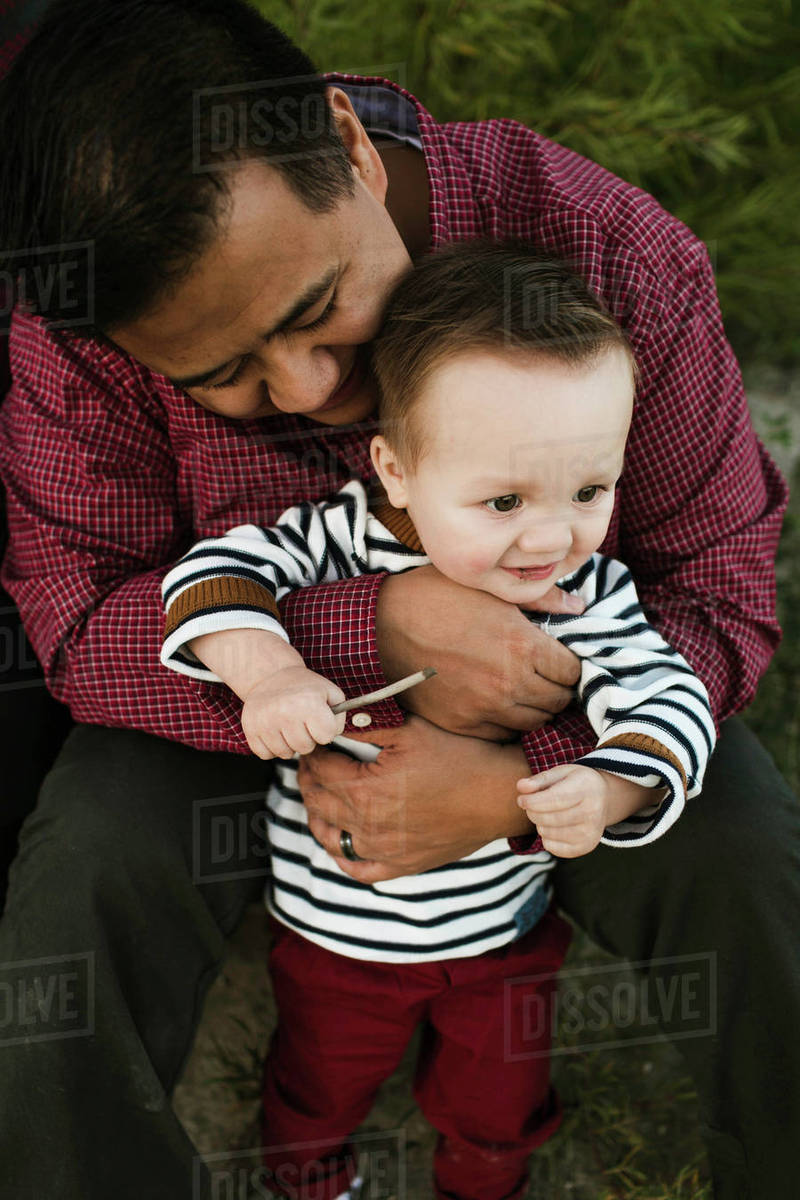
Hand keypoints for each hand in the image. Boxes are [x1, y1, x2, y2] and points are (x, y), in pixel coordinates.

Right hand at [241, 667, 344, 758]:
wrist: (271, 676)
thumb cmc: (303, 687)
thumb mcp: (330, 693)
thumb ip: (339, 715)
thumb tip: (332, 734)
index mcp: (308, 702)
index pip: (326, 737)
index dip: (326, 730)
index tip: (319, 720)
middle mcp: (285, 713)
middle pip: (305, 747)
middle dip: (307, 738)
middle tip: (302, 722)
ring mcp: (265, 722)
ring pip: (285, 754)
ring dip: (289, 744)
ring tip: (287, 725)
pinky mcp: (250, 729)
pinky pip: (266, 754)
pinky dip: (271, 747)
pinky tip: (274, 730)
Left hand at [296, 714, 532, 882]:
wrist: (499, 793)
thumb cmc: (458, 755)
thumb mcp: (410, 730)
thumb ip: (366, 724)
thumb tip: (333, 717)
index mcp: (366, 789)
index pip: (319, 770)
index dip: (312, 753)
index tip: (315, 742)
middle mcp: (368, 825)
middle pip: (318, 801)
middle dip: (309, 778)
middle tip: (313, 763)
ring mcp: (383, 850)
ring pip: (329, 837)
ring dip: (317, 813)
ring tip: (320, 795)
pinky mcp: (400, 865)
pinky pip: (357, 868)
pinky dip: (342, 853)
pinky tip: (342, 836)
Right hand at [376, 564, 583, 739]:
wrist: (381, 627)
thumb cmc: (435, 597)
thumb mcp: (489, 587)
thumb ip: (539, 597)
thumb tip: (578, 606)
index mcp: (523, 647)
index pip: (572, 671)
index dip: (570, 664)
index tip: (560, 658)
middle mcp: (510, 684)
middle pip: (558, 701)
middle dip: (558, 688)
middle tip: (546, 675)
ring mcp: (485, 709)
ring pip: (534, 723)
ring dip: (536, 707)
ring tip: (525, 689)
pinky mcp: (462, 724)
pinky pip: (503, 734)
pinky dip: (508, 722)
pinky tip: (499, 703)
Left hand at [516, 764, 655, 857]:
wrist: (604, 798)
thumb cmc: (576, 783)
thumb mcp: (561, 773)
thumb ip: (539, 780)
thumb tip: (521, 787)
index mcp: (586, 788)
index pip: (554, 800)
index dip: (532, 802)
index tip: (521, 800)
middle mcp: (592, 812)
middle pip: (548, 818)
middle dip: (532, 812)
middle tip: (533, 805)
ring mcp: (591, 832)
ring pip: (547, 833)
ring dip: (539, 824)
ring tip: (547, 814)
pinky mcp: (586, 846)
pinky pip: (552, 847)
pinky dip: (546, 838)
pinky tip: (554, 827)